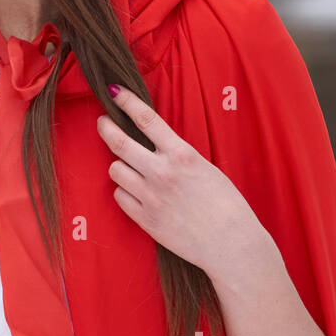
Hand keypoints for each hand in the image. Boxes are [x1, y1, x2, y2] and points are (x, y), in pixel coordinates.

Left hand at [95, 83, 267, 279]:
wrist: (232, 243)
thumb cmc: (226, 204)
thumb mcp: (205, 168)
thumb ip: (177, 155)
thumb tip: (153, 142)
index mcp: (182, 154)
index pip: (146, 119)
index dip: (126, 101)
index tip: (114, 91)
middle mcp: (162, 172)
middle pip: (118, 142)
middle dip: (105, 127)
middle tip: (103, 122)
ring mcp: (151, 196)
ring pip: (115, 170)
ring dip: (119, 166)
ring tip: (129, 168)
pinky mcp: (145, 219)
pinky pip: (120, 196)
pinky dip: (125, 192)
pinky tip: (137, 193)